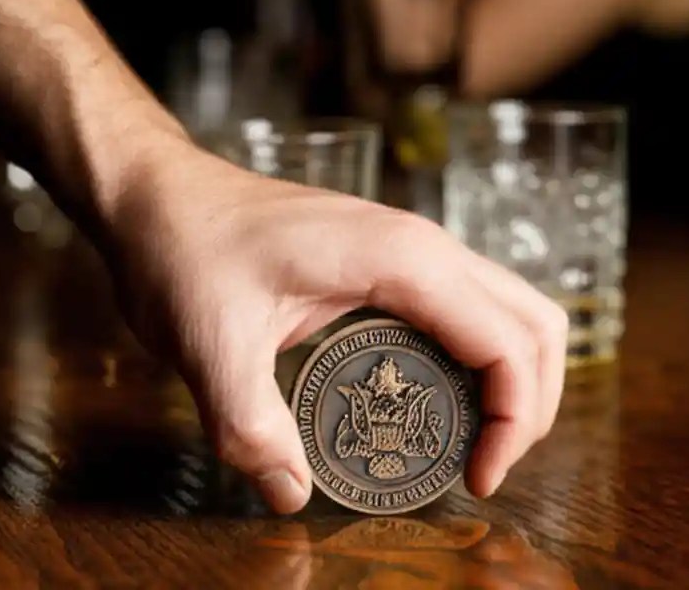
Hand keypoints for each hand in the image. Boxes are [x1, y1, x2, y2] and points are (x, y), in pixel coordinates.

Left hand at [101, 138, 567, 513]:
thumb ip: (251, 427)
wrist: (156, 192)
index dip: (511, 420)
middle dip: (529, 405)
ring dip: (512, 382)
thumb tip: (292, 496)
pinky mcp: (391, 263)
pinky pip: (468, 311)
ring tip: (466, 446)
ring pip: (510, 313)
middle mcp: (423, 247)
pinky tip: (428, 408)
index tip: (475, 480)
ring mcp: (411, 250)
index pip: (505, 342)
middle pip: (532, 324)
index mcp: (401, 259)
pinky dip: (478, 362)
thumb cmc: (183, 247)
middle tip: (482, 469)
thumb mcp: (210, 345)